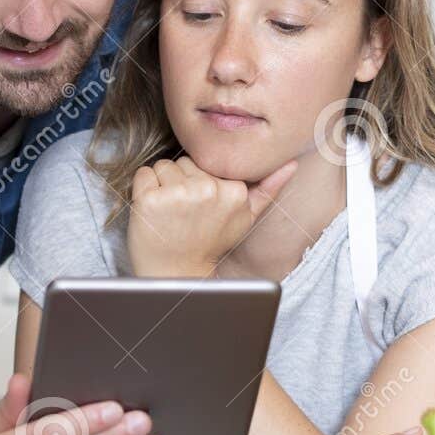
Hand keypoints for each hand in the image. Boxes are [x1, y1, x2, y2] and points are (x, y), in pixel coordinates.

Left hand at [126, 156, 296, 277]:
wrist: (177, 273)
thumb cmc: (209, 243)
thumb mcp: (246, 218)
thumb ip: (268, 189)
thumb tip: (292, 163)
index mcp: (233, 190)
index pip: (208, 161)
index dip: (201, 181)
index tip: (203, 207)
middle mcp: (208, 190)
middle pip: (185, 161)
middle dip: (182, 181)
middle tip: (185, 212)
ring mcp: (178, 195)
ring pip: (163, 165)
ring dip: (162, 185)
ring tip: (171, 212)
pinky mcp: (151, 200)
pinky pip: (143, 174)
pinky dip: (143, 189)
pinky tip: (154, 211)